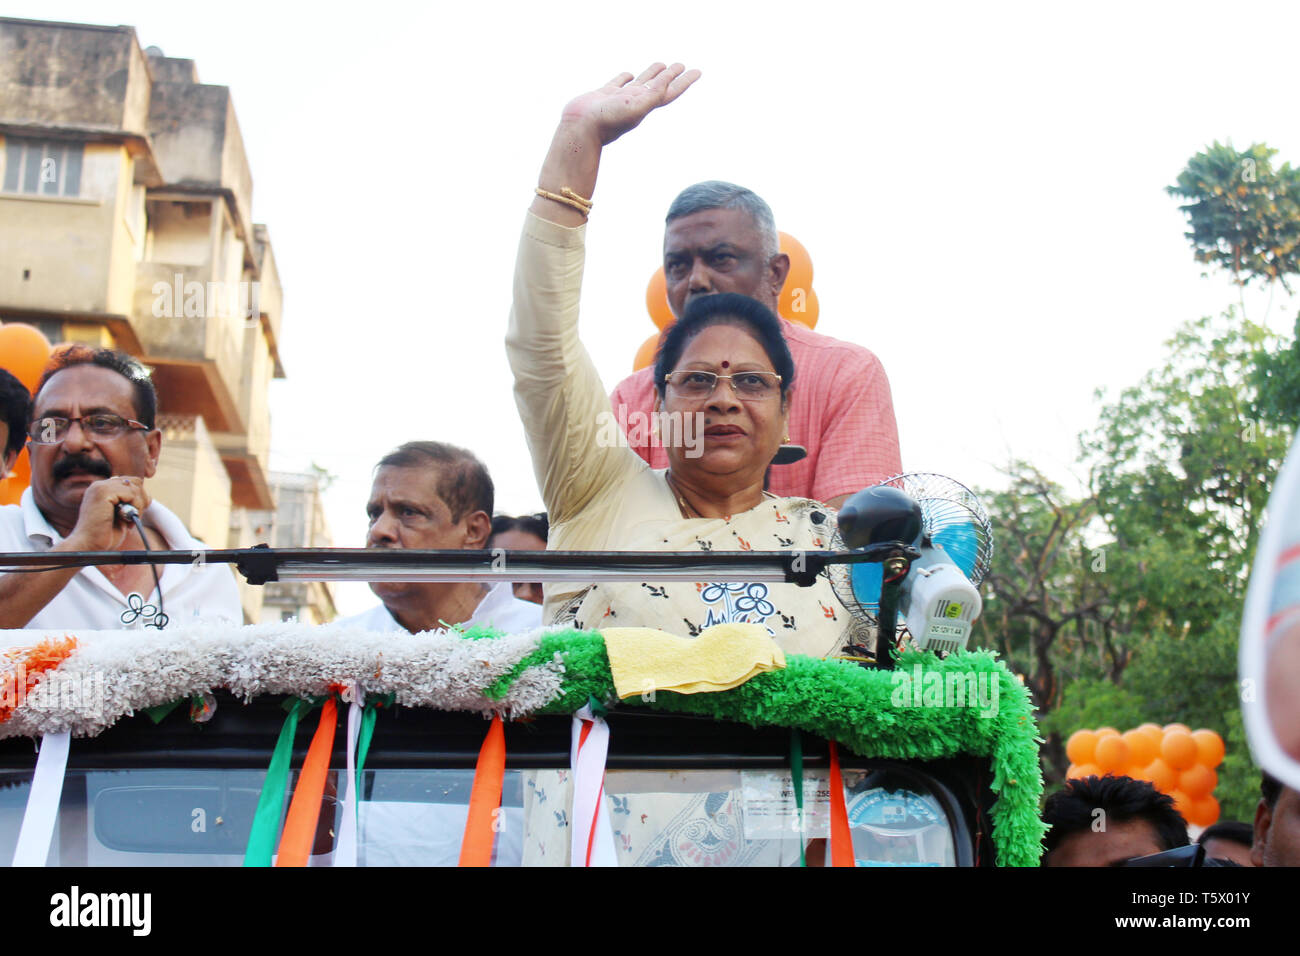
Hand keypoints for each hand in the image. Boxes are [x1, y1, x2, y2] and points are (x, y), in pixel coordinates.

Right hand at [61, 475, 152, 551]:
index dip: (139, 496)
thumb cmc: (104, 535)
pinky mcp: (103, 493)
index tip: (137, 512)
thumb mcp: (121, 515)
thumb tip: (147, 494)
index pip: (130, 482)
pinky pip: (131, 493)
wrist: (89, 545)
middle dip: (141, 499)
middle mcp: (99, 485)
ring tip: (130, 519)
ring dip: (139, 505)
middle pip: (135, 482)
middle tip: (135, 516)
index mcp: (101, 489)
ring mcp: (100, 487)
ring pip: (135, 487)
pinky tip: (127, 519)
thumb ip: (130, 502)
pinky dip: (136, 506)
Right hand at [559, 63, 699, 146]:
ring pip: (639, 83)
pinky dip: (625, 77)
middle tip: (681, 65)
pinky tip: (630, 75)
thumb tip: (668, 81)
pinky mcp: (603, 95)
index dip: (684, 81)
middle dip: (671, 75)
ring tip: (661, 64)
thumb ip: (653, 95)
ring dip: (652, 74)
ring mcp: (619, 99)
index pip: (669, 91)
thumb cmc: (607, 121)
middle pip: (658, 85)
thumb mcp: (635, 108)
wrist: (579, 129)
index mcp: (645, 106)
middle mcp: (635, 103)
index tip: (697, 71)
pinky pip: (618, 83)